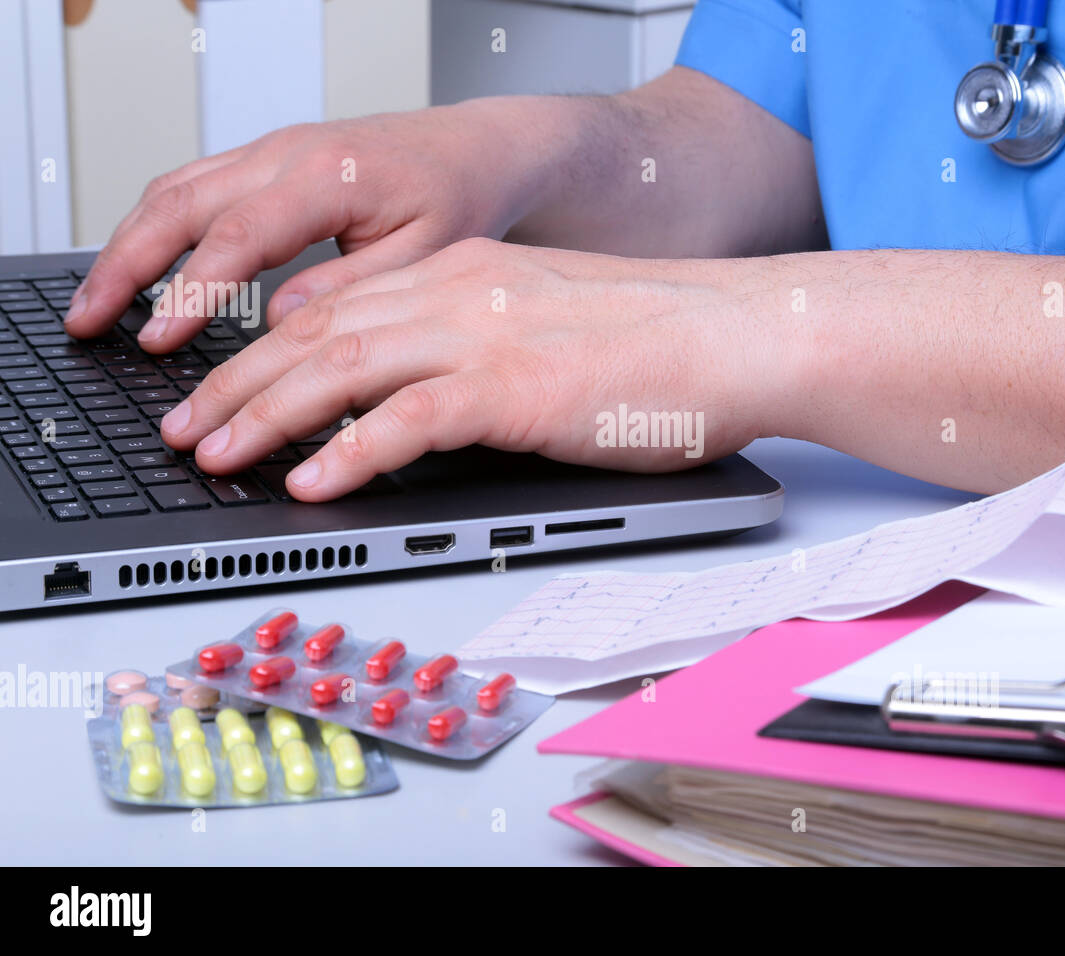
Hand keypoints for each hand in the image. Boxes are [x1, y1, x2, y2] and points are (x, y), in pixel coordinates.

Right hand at [63, 107, 532, 350]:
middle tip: (89, 321)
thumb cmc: (458, 197)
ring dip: (127, 243)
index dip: (193, 291)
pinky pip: (194, 183)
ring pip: (175, 188)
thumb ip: (353, 288)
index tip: (158, 337)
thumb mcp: (424, 256)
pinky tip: (137, 262)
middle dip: (126, 264)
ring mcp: (271, 150)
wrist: (475, 149)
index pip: (239, 234)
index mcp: (326, 176)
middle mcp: (287, 153)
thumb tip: (280, 322)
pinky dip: (155, 223)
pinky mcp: (268, 158)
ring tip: (95, 302)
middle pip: (180, 203)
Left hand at [158, 238, 798, 500]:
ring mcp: (485, 335)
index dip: (266, 354)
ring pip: (339, 368)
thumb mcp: (550, 329)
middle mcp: (460, 293)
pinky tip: (312, 481)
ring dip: (266, 416)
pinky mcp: (515, 387)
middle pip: (315, 333)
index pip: (337, 309)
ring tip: (216, 457)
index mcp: (466, 275)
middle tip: (187, 430)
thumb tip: (424, 407)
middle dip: (237, 386)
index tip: (226, 393)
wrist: (741, 334)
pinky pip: (407, 421)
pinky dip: (348, 452)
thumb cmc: (665, 345)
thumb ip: (481, 352)